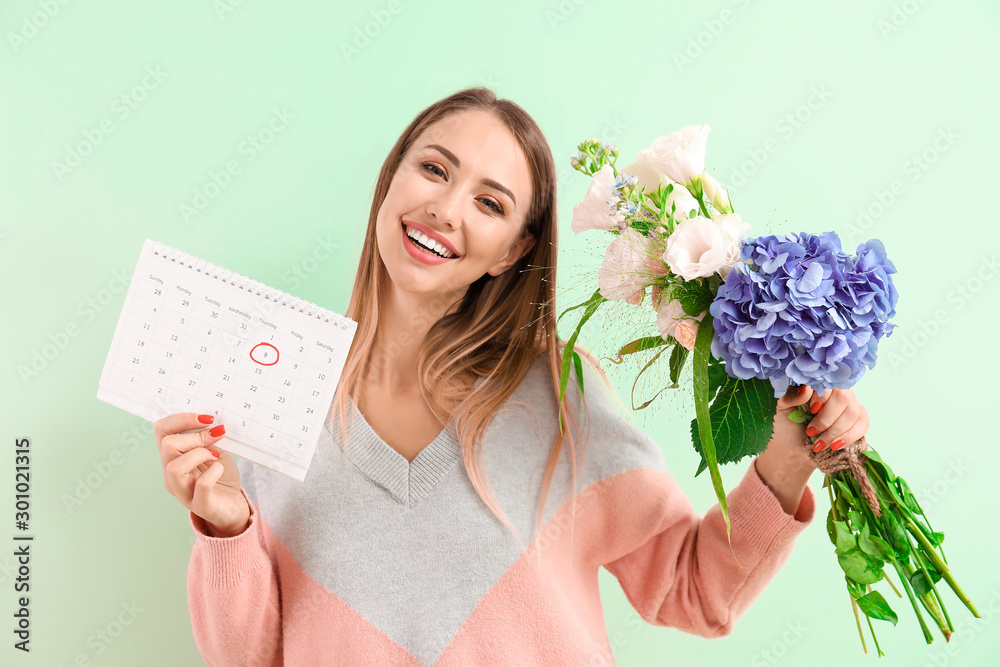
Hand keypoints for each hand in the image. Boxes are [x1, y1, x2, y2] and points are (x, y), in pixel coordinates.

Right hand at [153, 413, 249, 536]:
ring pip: (175, 467)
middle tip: (215, 437)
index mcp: (172, 458)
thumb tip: (209, 419)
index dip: (182, 419)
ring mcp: (183, 493)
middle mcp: (171, 476)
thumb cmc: (221, 476)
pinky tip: (220, 468)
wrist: (233, 505)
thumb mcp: (214, 450)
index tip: (207, 418)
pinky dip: (214, 471)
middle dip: (194, 436)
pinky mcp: (201, 506)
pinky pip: (201, 485)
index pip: (162, 431)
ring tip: (215, 456)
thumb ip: (206, 436)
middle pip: (167, 446)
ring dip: (199, 454)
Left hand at [773, 384, 870, 462]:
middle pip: (844, 397)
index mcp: (816, 384)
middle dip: (827, 418)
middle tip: (810, 431)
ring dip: (836, 430)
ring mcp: (848, 405)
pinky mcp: (857, 420)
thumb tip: (806, 389)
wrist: (790, 449)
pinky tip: (835, 445)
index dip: (823, 396)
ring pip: (853, 412)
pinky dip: (850, 436)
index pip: (828, 381)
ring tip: (819, 444)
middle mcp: (835, 391)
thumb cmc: (782, 425)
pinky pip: (863, 423)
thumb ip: (789, 396)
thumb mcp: (778, 409)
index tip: (811, 410)